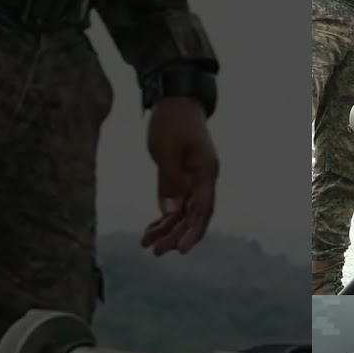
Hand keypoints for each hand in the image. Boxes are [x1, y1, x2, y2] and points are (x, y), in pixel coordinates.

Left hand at [141, 96, 219, 254]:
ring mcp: (192, 178)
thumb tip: (171, 212)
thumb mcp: (167, 151)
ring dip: (167, 229)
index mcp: (206, 172)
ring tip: (147, 244)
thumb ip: (170, 182)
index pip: (203, 209)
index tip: (181, 249)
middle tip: (156, 252)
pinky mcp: (180, 176)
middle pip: (193, 215)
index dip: (193, 231)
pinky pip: (175, 202)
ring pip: (183, 212)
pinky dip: (164, 216)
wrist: (176, 100)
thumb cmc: (173, 121)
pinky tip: (151, 229)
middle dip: (176, 235)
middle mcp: (203, 178)